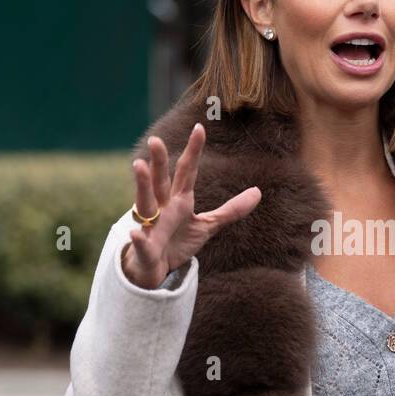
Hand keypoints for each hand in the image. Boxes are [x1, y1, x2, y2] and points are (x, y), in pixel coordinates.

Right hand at [121, 123, 260, 288]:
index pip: (187, 171)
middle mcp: (162, 207)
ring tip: (139, 165)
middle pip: (161, 180)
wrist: (156, 268)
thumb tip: (258, 192)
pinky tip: (136, 234)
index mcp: (179, 200)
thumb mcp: (207, 225)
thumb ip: (231, 210)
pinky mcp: (146, 248)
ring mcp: (152, 226)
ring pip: (145, 202)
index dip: (193, 151)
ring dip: (142, 185)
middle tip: (157, 140)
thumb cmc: (178, 242)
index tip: (200, 128)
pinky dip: (138, 238)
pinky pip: (142, 242)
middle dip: (159, 161)